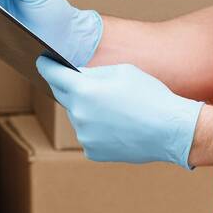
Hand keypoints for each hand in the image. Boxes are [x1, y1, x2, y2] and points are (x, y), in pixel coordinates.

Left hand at [36, 57, 202, 167]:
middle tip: (79, 82)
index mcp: (83, 90)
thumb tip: (76, 76)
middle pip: (64, 96)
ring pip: (78, 116)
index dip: (47, 65)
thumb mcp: (121, 72)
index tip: (42, 61)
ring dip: (86, 110)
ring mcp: (84, 135)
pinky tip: (116, 125)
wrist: (170, 130)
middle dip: (69, 87)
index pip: (53, 74)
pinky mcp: (92, 151)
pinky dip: (96, 128)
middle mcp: (78, 114)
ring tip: (112, 108)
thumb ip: (93, 73)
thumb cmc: (149, 95)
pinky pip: (88, 134)